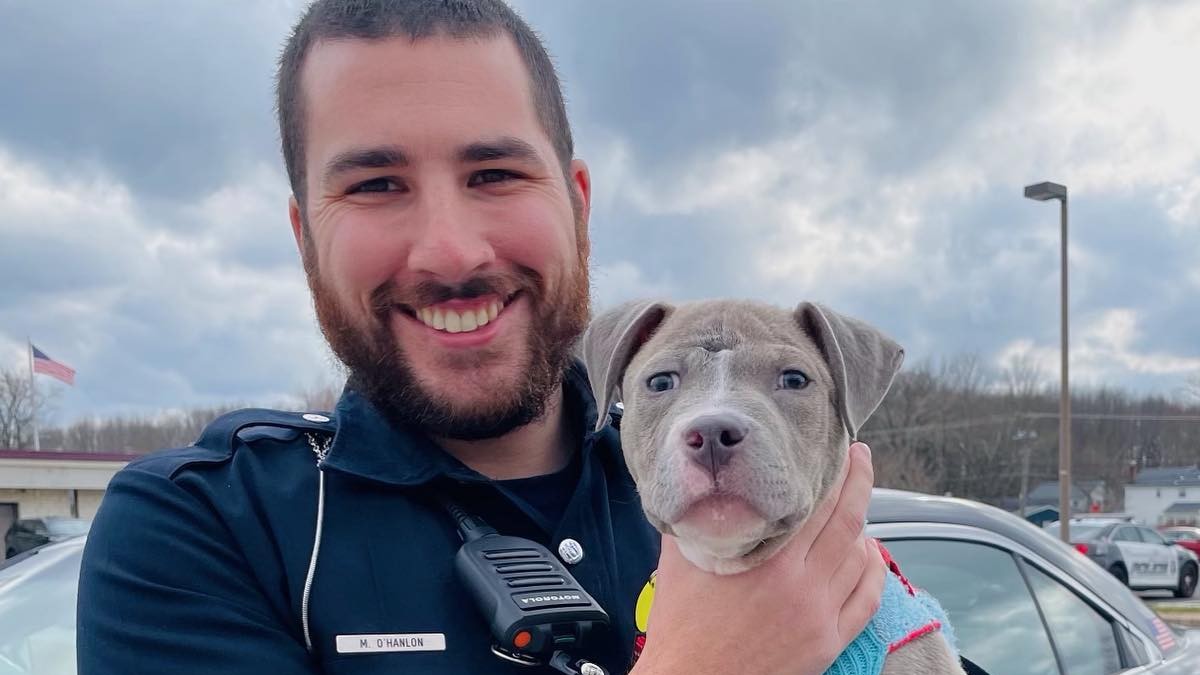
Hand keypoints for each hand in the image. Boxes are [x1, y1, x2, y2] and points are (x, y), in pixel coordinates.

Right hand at [632, 442, 883, 674]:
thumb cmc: (681, 625)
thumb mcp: (680, 558)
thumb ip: (697, 515)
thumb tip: (701, 481)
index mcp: (770, 559)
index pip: (818, 501)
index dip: (835, 469)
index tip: (840, 448)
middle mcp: (802, 585)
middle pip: (848, 521)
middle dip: (859, 483)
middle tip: (859, 458)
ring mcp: (820, 616)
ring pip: (861, 558)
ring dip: (862, 527)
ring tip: (853, 507)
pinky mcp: (827, 642)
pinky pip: (867, 599)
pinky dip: (873, 571)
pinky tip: (869, 555)